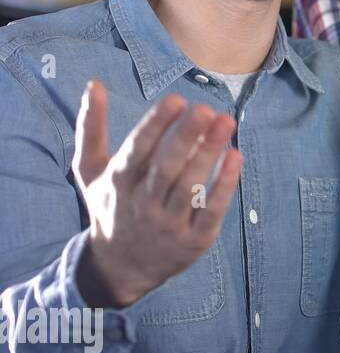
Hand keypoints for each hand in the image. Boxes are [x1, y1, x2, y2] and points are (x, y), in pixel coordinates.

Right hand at [73, 82, 241, 308]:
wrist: (120, 267)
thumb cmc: (110, 206)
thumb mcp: (90, 170)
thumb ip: (91, 128)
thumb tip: (94, 84)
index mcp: (119, 182)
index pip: (138, 150)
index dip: (156, 125)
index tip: (177, 99)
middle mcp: (143, 203)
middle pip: (166, 167)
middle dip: (186, 137)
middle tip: (206, 109)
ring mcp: (169, 223)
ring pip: (191, 186)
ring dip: (209, 153)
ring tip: (226, 122)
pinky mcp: (194, 240)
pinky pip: (212, 210)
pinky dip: (225, 185)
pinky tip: (236, 156)